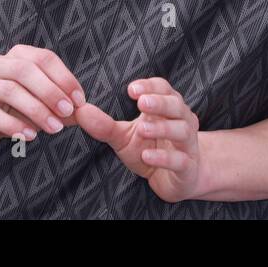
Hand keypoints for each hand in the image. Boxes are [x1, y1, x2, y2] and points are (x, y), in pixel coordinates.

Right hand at [0, 44, 85, 148]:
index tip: (80, 100)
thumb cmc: (12, 104)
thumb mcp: (37, 99)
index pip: (44, 58)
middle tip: (68, 112)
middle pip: (26, 71)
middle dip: (51, 92)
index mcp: (18, 55)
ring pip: (11, 91)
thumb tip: (85, 112)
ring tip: (54, 128)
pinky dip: (14, 125)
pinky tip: (30, 136)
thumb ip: (60, 102)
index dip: (64, 77)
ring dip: (37, 110)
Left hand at [74, 77, 202, 202]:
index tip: (131, 89)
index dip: (150, 86)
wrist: (175, 180)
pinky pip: (180, 160)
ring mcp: (187, 145)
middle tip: (141, 103)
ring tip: (142, 129)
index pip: (163, 88)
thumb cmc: (149, 149)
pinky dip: (164, 157)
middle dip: (160, 102)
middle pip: (176, 105)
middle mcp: (181, 121)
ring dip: (162, 128)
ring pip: (182, 130)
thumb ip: (105, 125)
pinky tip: (147, 155)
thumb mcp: (124, 137)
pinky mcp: (187, 168)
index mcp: (167, 108)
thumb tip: (80, 111)